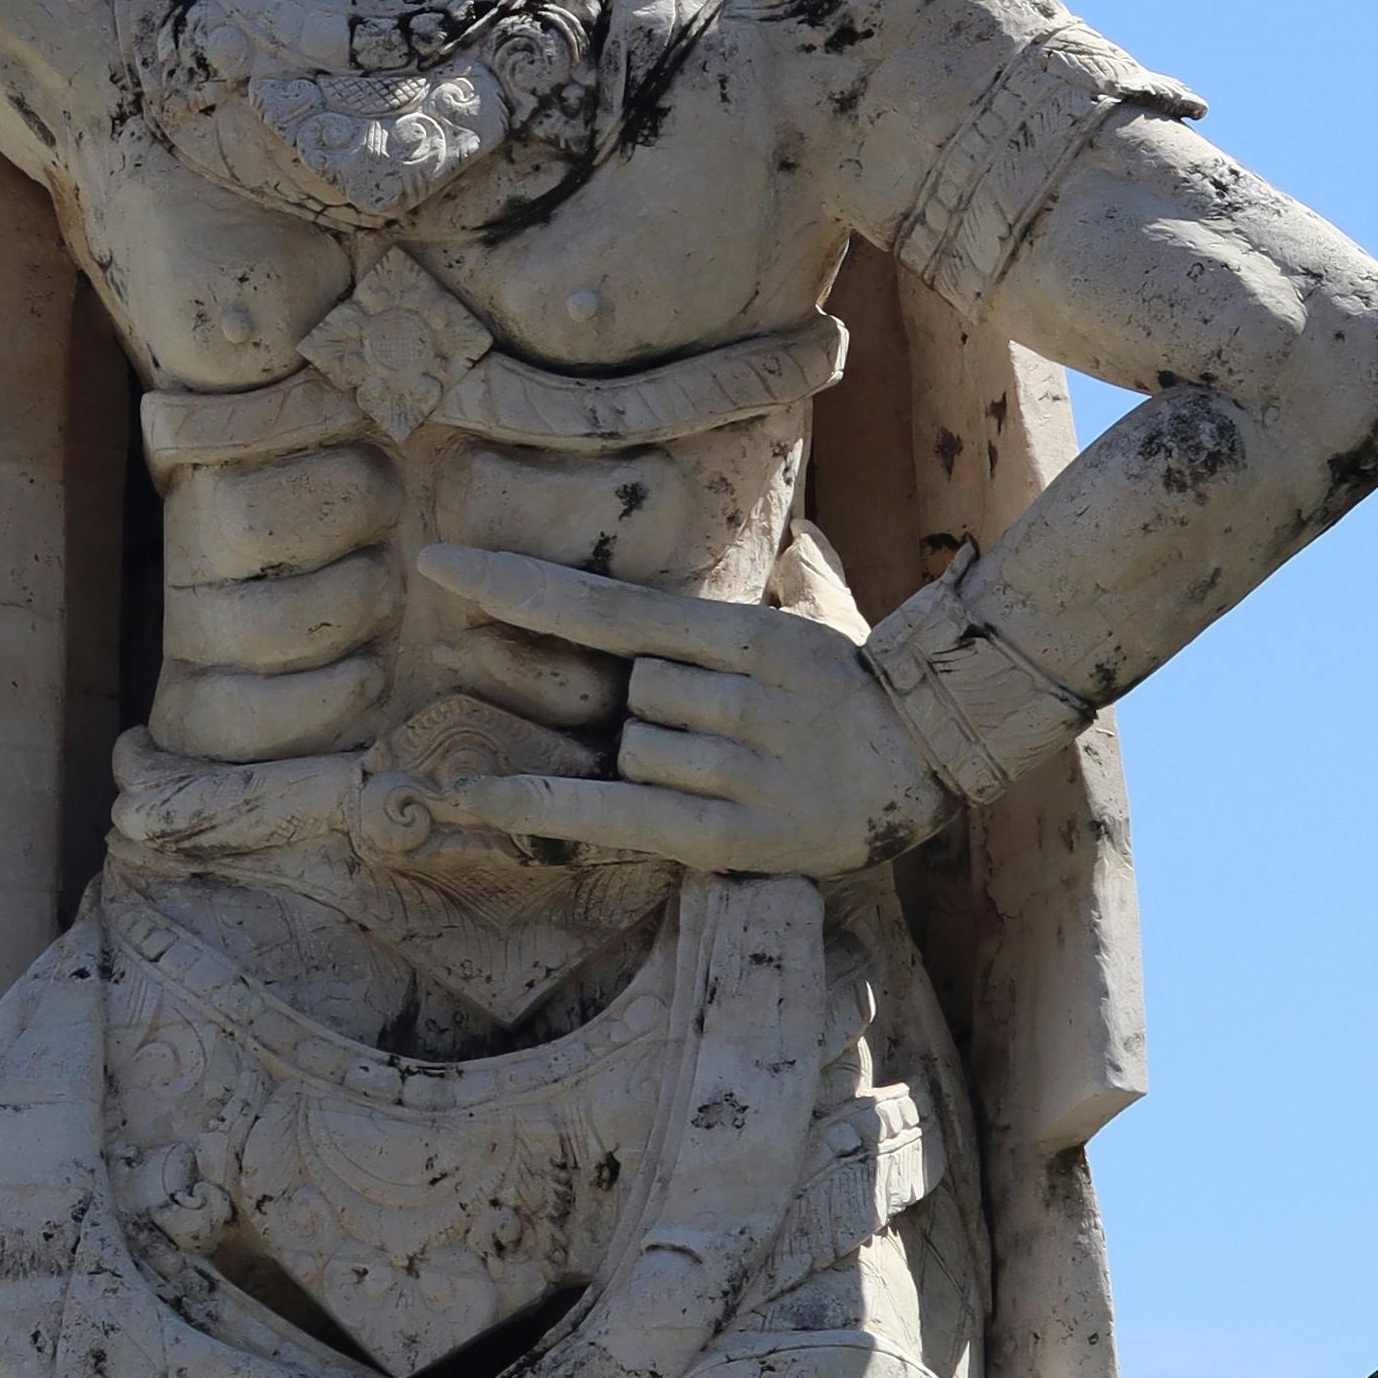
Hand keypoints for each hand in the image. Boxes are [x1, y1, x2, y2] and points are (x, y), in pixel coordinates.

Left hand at [418, 546, 948, 876]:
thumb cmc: (862, 686)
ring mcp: (735, 768)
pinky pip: (616, 814)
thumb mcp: (823, 618)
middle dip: (645, 706)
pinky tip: (474, 797)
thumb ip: (789, 576)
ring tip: (735, 767)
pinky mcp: (728, 834)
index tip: (440, 565)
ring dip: (658, 760)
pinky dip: (543, 807)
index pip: (610, 609)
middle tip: (720, 724)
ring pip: (635, 750)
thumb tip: (782, 544)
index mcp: (750, 636)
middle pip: (626, 692)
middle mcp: (738, 698)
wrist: (936, 761)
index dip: (521, 587)